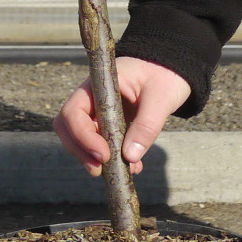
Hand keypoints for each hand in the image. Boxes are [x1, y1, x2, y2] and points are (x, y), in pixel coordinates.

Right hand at [53, 58, 192, 176]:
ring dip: (95, 158)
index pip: (73, 111)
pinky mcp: (110, 124)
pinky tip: (132, 166)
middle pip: (68, 127)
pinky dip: (111, 159)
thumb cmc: (165, 75)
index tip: (104, 155)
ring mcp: (99, 112)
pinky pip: (102, 144)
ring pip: (81, 139)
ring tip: (124, 171)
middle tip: (99, 170)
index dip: (81, 135)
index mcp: (98, 84)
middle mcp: (93, 99)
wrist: (172, 70)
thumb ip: (146, 125)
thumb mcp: (161, 98)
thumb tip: (130, 157)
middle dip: (80, 151)